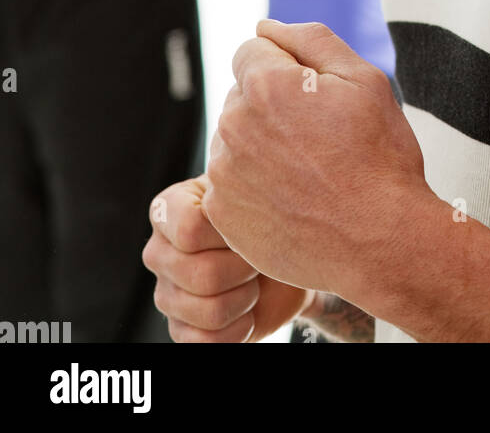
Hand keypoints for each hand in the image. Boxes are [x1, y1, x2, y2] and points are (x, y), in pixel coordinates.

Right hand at [142, 175, 308, 342]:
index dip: (231, 233)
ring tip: (253, 283)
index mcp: (168, 210)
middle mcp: (158, 252)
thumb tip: (232, 207)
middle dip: (246, 269)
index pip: (190, 230)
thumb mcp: (255, 194)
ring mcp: (166, 294)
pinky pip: (207, 342)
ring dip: (246, 299)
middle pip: (204, 274)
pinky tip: (248, 312)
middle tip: (257, 257)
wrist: (285, 262)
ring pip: (209, 310)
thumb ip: (237, 192)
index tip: (251, 223)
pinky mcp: (180, 330)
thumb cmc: (268, 218)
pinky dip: (240, 329)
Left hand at [202, 21, 433, 304]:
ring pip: (235, 137)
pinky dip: (253, 184)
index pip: (252, 49)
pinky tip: (292, 197)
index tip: (316, 97)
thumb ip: (310, 39)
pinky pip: (229, 180)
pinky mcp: (221, 213)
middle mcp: (233, 125)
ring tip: (308, 171)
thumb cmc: (380, 157)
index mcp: (265, 84)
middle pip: (242, 93)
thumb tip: (265, 27)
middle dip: (272, 104)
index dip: (287, 67)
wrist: (381, 241)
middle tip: (319, 137)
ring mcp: (223, 173)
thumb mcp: (364, 79)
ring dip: (261, 143)